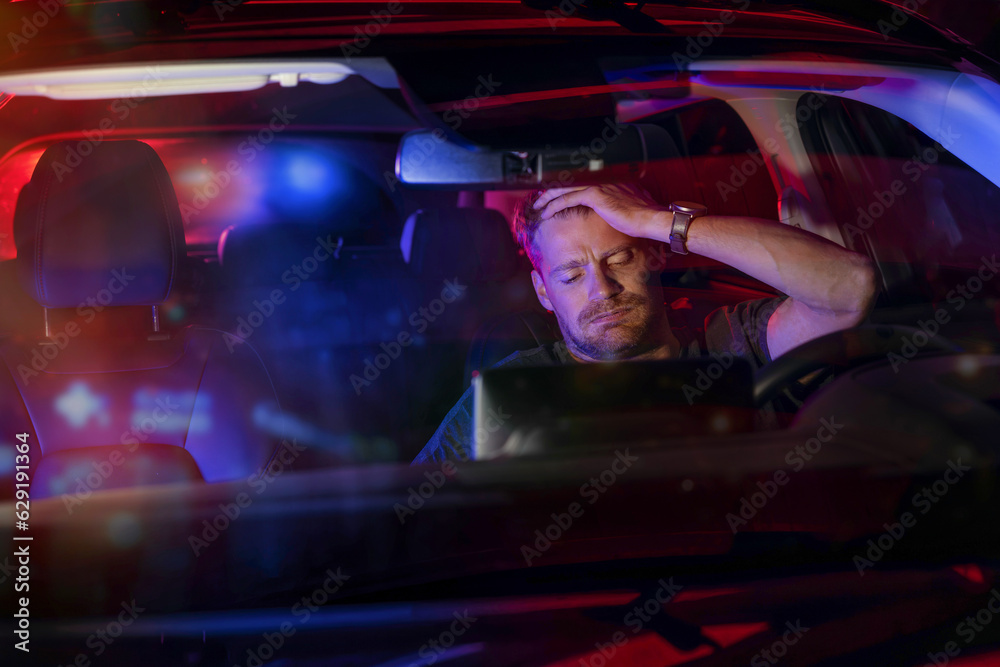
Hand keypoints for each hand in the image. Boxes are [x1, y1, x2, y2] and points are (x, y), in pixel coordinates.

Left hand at [533, 183, 669, 240]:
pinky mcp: (595, 195)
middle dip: (553, 190)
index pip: (582, 182)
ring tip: (538, 206)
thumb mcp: (629, 209)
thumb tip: (615, 214)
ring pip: (566, 188)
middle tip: (541, 199)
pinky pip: (568, 198)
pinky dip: (555, 205)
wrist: (651, 218)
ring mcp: (599, 185)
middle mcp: (603, 179)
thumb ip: (618, 206)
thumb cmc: (644, 218)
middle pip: (571, 181)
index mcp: (610, 181)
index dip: (566, 188)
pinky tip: (546, 212)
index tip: (556, 196)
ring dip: (549, 197)